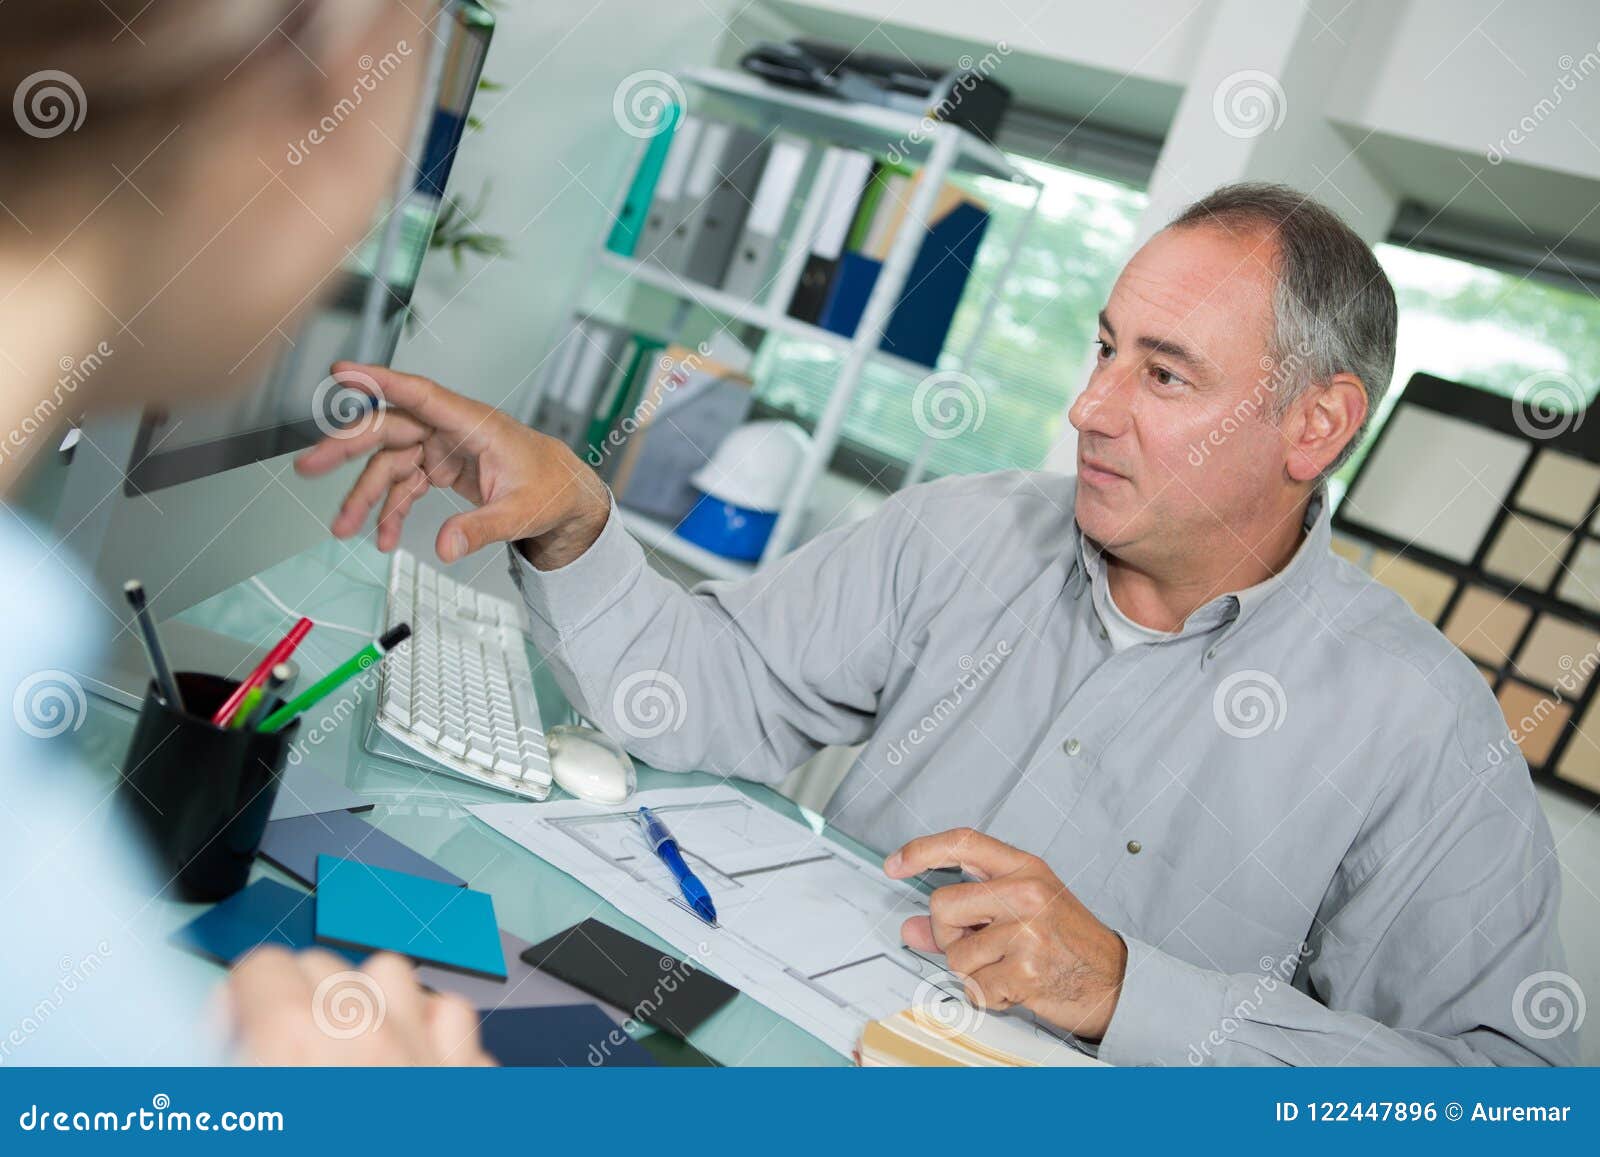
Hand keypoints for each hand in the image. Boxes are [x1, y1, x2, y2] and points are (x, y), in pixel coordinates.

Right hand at [225, 947, 493, 1065]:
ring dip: (365, 1000)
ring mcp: (428, 1052)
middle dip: (297, 999)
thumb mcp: (235, 1115)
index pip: (259, 968)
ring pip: (391, 973)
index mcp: (294, 1044)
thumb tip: (216, 1039)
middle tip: (281, 1053)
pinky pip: (450, 1014)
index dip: (238, 1001)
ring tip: (345, 1050)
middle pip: (322, 966)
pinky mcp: (472, 1078)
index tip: (232, 1033)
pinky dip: (429, 1026)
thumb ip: (223, 1063)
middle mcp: (367, 1035)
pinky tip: (409, 1058)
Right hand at [295, 362, 610, 568]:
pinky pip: (404, 485)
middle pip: (389, 428)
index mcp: (474, 424)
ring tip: (342, 527)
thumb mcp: (522, 513)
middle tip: (308, 467)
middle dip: (346, 448)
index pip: (421, 394)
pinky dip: (390, 510)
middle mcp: (451, 430)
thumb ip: (481, 528)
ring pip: (389, 463)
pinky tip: (381, 536)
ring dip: (364, 496)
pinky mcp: (439, 467)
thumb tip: (445, 547)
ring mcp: (442, 447)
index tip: (341, 370)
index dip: (381, 379)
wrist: (566, 495)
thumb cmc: (551, 488)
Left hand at [885, 828, 1127, 1039]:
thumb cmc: (1068, 939)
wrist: (1113, 978)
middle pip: (942, 905)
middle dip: (947, 933)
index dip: (921, 850)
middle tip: (976, 942)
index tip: (896, 864)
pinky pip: (975, 987)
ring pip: (956, 954)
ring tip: (1007, 965)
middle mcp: (1026, 893)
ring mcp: (1027, 931)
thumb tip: (911, 927)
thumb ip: (964, 915)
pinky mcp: (1027, 971)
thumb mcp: (1022, 910)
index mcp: (1024, 868)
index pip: (963, 842)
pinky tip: (1016, 984)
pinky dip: (989, 995)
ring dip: (973, 970)